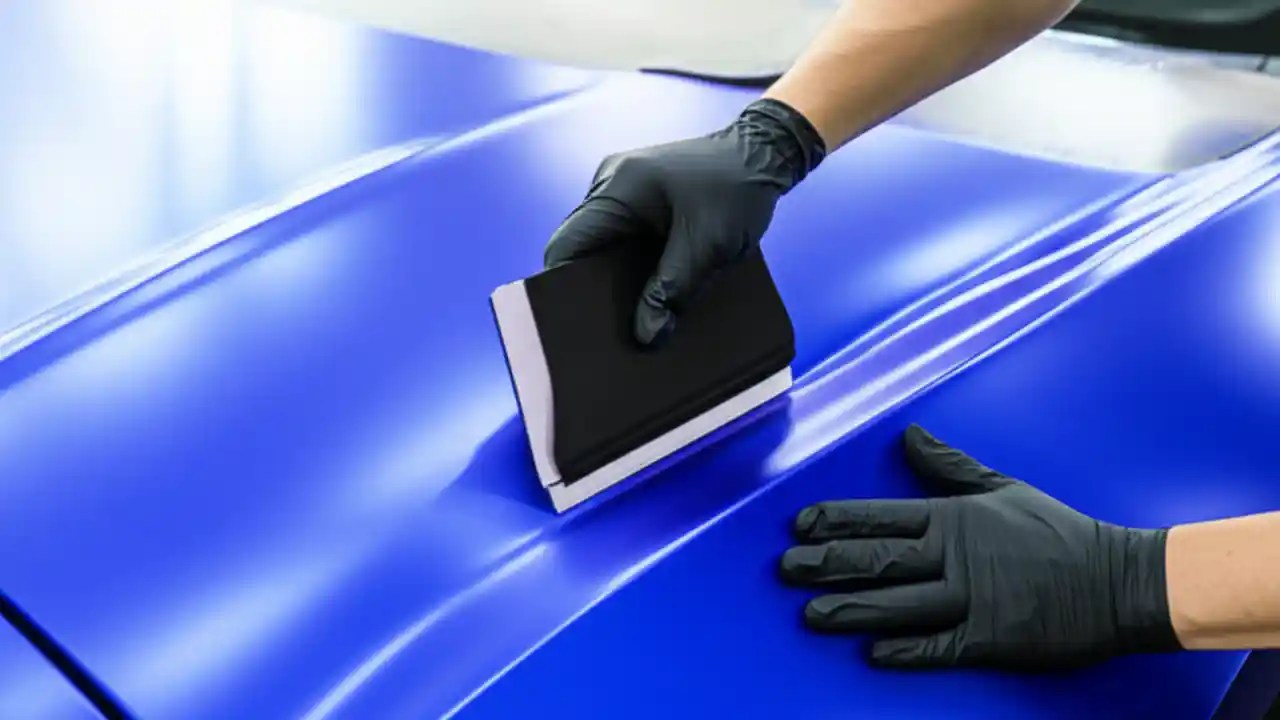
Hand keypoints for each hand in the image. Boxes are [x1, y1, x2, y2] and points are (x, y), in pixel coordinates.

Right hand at [544, 99, 824, 344]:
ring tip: (628, 311)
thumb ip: (671, 292)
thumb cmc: (738, 190)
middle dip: (591, 285)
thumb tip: (645, 337)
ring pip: (602, 242)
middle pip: (582, 245)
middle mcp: (610, 182)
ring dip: (614, 274)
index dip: (564, 285)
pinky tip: (647, 286)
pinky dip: (631, 261)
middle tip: (607, 327)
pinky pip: (621, 232)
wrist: (764, 151)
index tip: (577, 322)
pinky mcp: (639, 192)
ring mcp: (622, 185)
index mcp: (617, 188)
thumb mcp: (708, 248)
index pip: (567, 244)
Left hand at [780, 425, 1180, 668]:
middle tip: (787, 568)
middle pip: (877, 560)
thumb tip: (910, 435)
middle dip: (826, 564)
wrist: (1117, 581)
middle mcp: (955, 557)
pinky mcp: (990, 640)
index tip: (800, 525)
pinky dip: (905, 650)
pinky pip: (938, 645)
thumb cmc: (1058, 532)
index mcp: (954, 518)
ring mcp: (972, 600)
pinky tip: (873, 653)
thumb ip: (949, 466)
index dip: (836, 521)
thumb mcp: (1001, 488)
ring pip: (897, 604)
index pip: (880, 517)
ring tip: (810, 614)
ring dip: (850, 609)